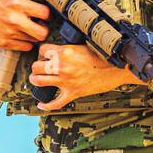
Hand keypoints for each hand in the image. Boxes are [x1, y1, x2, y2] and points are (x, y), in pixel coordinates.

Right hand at [0, 0, 50, 50]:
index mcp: (17, 4)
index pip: (44, 13)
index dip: (46, 13)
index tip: (43, 12)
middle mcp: (14, 20)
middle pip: (42, 32)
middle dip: (44, 28)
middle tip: (41, 24)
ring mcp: (9, 33)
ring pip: (34, 40)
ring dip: (35, 35)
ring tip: (30, 28)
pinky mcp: (4, 43)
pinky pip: (25, 47)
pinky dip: (26, 42)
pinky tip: (22, 34)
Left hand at [29, 43, 143, 110]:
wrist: (116, 69)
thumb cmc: (102, 56)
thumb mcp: (82, 46)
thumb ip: (67, 50)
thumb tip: (57, 52)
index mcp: (65, 52)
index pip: (42, 50)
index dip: (42, 53)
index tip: (45, 55)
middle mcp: (62, 66)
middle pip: (36, 67)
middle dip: (35, 67)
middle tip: (38, 68)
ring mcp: (67, 81)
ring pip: (40, 82)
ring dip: (36, 81)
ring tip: (37, 80)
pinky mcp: (73, 93)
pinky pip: (55, 102)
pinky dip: (47, 105)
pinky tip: (41, 104)